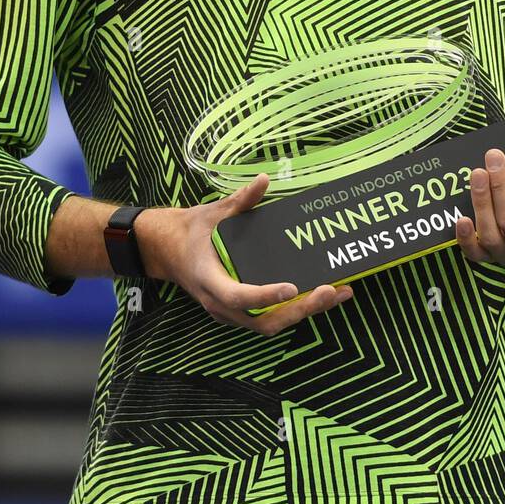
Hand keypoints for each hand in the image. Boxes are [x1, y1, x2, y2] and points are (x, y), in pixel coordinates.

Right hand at [135, 172, 352, 334]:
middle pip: (264, 320)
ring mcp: (231, 312)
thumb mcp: (213, 213)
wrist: (167, 250)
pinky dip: (296, 310)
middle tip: (330, 290)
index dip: (264, 296)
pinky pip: (270, 317)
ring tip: (337, 293)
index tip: (292, 287)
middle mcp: (220, 304)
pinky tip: (321, 295)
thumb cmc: (190, 232)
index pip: (237, 296)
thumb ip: (240, 201)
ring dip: (305, 312)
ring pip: (271, 323)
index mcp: (209, 280)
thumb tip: (263, 180)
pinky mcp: (241, 312)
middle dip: (300, 310)